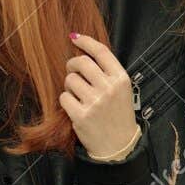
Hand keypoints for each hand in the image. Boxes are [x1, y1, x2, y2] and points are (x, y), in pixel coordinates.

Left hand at [58, 32, 137, 158]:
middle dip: (72, 64)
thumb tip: (83, 50)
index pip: (101, 52)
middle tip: (73, 71)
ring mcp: (95, 102)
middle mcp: (109, 88)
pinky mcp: (81, 115)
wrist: (119, 146)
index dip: (86, 41)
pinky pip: (64, 97)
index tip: (75, 37)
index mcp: (121, 79)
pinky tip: (76, 108)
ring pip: (70, 80)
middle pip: (82, 62)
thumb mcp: (121, 90)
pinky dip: (66, 101)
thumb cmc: (118, 114)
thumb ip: (106, 71)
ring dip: (70, 86)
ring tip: (79, 96)